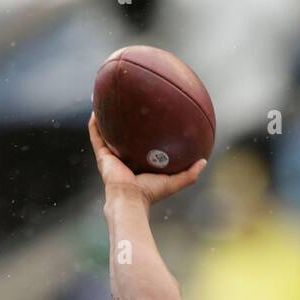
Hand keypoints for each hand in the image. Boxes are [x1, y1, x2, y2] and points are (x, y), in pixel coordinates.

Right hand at [89, 113, 206, 207]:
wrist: (130, 199)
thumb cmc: (151, 193)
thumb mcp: (175, 181)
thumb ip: (190, 173)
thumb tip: (204, 161)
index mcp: (139, 163)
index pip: (141, 145)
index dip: (144, 132)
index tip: (151, 117)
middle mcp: (124, 158)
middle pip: (124, 136)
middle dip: (125, 122)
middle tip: (130, 104)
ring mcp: (111, 156)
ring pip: (107, 133)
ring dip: (106, 119)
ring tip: (107, 101)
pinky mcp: (102, 155)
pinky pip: (96, 136)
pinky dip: (95, 124)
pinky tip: (96, 110)